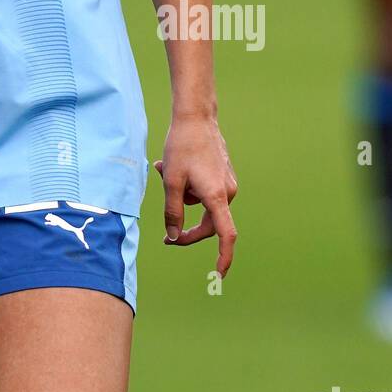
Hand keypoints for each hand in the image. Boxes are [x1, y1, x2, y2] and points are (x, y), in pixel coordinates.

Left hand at [154, 116, 237, 276]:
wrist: (196, 117)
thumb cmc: (182, 146)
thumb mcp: (170, 180)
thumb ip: (172, 211)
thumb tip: (174, 235)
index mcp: (216, 196)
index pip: (225, 235)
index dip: (224, 257)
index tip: (219, 274)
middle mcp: (227, 192)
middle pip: (209, 224)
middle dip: (187, 228)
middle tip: (167, 238)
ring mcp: (227, 183)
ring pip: (202, 205)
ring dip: (183, 197)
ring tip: (164, 170)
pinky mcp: (223, 176)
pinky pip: (205, 192)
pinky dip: (189, 187)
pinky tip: (172, 167)